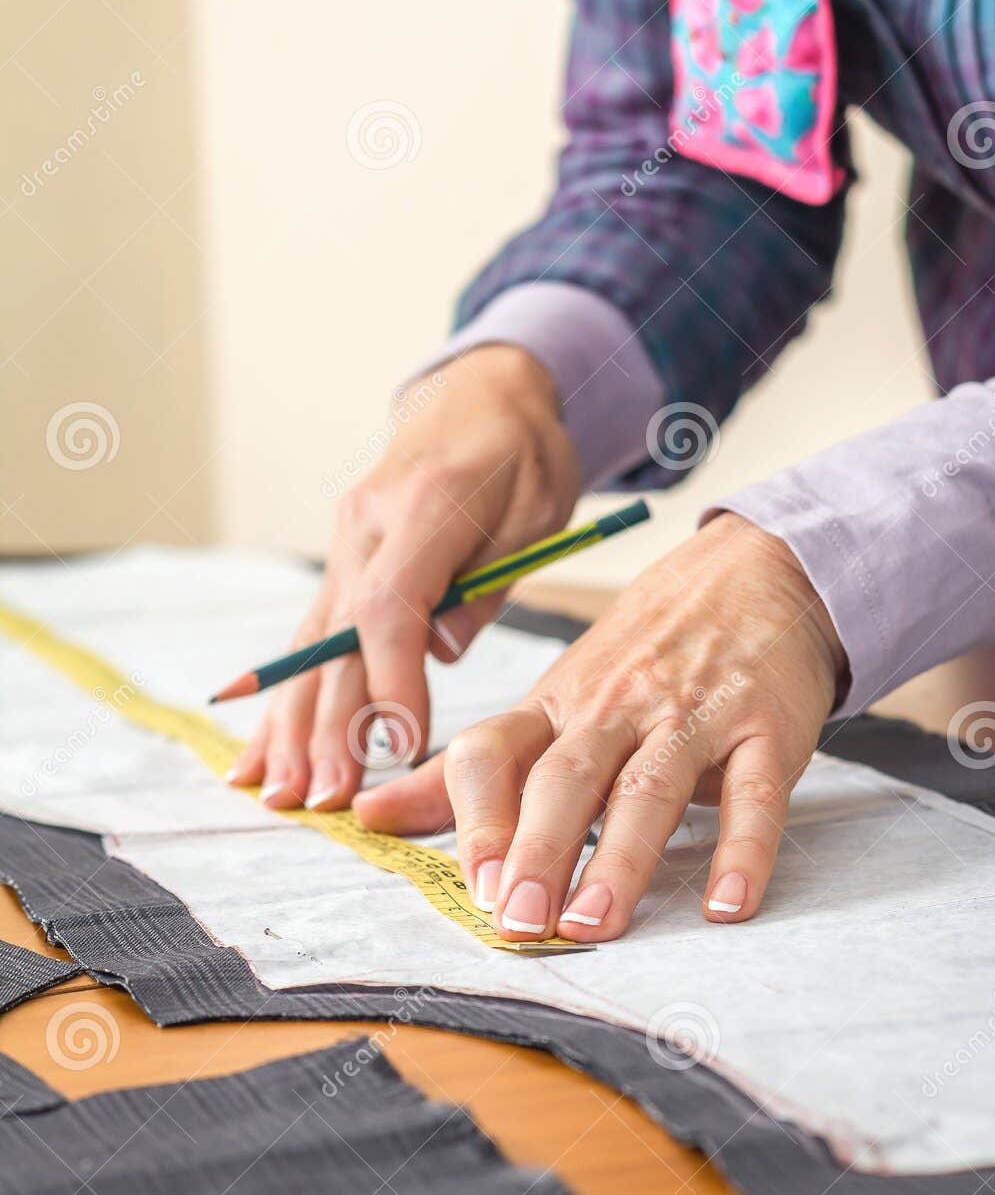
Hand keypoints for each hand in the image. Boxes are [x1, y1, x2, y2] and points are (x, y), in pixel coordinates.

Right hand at [228, 346, 579, 809]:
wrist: (483, 396)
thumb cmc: (524, 454)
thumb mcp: (537, 513)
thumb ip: (487, 585)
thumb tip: (440, 653)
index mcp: (424, 505)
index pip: (391, 606)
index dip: (390, 680)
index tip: (400, 746)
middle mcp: (366, 526)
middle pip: (338, 639)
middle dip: (330, 725)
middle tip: (326, 798)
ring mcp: (344, 545)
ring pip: (309, 644)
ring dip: (292, 723)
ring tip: (276, 792)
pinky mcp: (340, 563)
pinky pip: (308, 637)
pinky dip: (284, 696)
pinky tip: (257, 749)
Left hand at [358, 514, 845, 935]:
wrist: (752, 572)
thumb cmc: (641, 655)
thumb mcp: (551, 702)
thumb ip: (468, 773)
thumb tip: (370, 817)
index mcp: (556, 706)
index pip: (496, 752)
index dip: (477, 818)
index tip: (474, 887)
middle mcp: (616, 708)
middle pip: (566, 776)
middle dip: (538, 847)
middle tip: (519, 920)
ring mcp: (692, 717)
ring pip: (649, 787)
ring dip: (621, 858)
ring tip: (595, 922)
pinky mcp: (763, 730)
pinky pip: (754, 796)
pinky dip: (743, 851)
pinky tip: (727, 904)